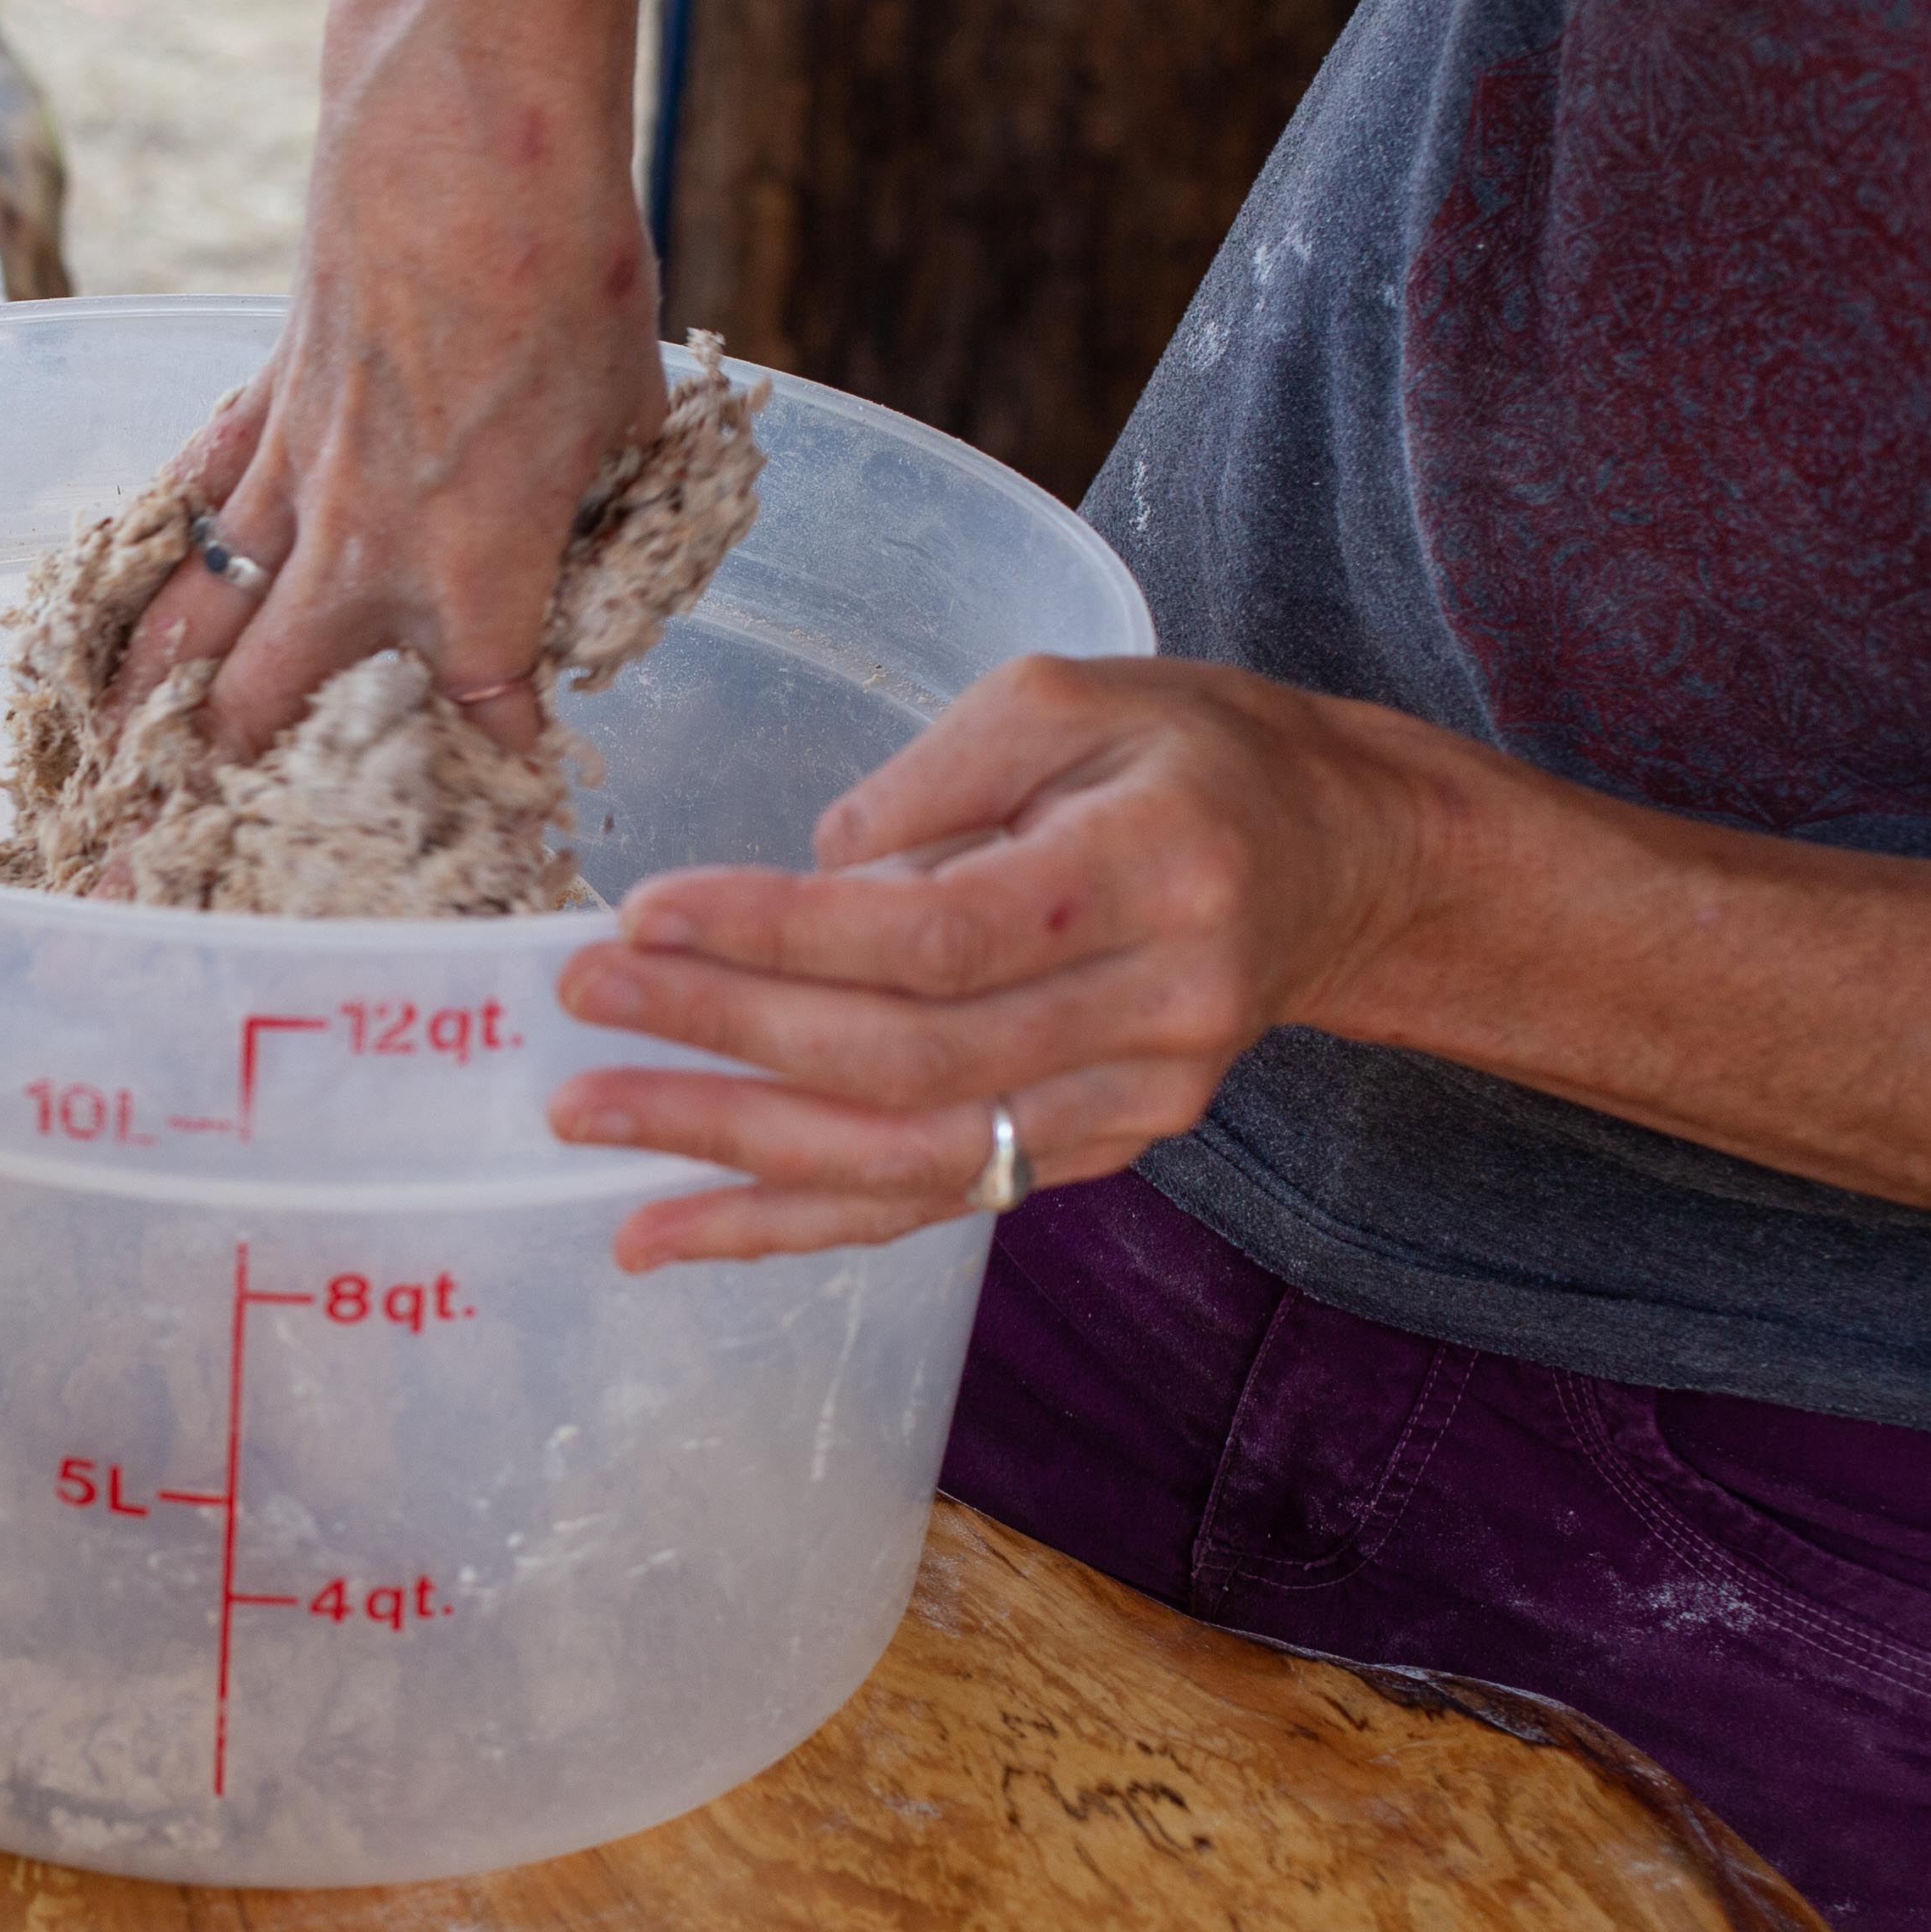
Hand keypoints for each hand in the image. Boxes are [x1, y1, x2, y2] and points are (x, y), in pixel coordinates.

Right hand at [106, 0, 667, 757]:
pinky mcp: (255, 403)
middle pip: (267, 708)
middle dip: (224, 800)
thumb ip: (594, 492)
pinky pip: (183, 509)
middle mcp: (365, 547)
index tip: (514, 796)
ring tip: (101, 789)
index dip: (501, 765)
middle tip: (181, 875)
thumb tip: (585, 516)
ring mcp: (291, 476)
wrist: (467, 125)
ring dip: (144, 713)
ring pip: (189, 622)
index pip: (484, 713)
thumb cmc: (568, 259)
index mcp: (479, 567)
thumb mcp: (625, 404)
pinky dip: (145, 570)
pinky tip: (111, 622)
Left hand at [545, 656, 1455, 1267]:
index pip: (941, 933)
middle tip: (583, 1008)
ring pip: (912, 1160)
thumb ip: (932, 779)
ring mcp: (1137, 1104)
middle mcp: (1159, 1009)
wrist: (1347, 863)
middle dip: (730, 1038)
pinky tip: (671, 1234)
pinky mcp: (1100, 1155)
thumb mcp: (1071, 698)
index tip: (646, 917)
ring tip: (592, 1129)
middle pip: (912, 1058)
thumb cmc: (1196, 753)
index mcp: (1156, 869)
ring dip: (735, 1154)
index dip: (783, 936)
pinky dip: (792, 1224)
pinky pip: (929, 1201)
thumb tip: (801, 874)